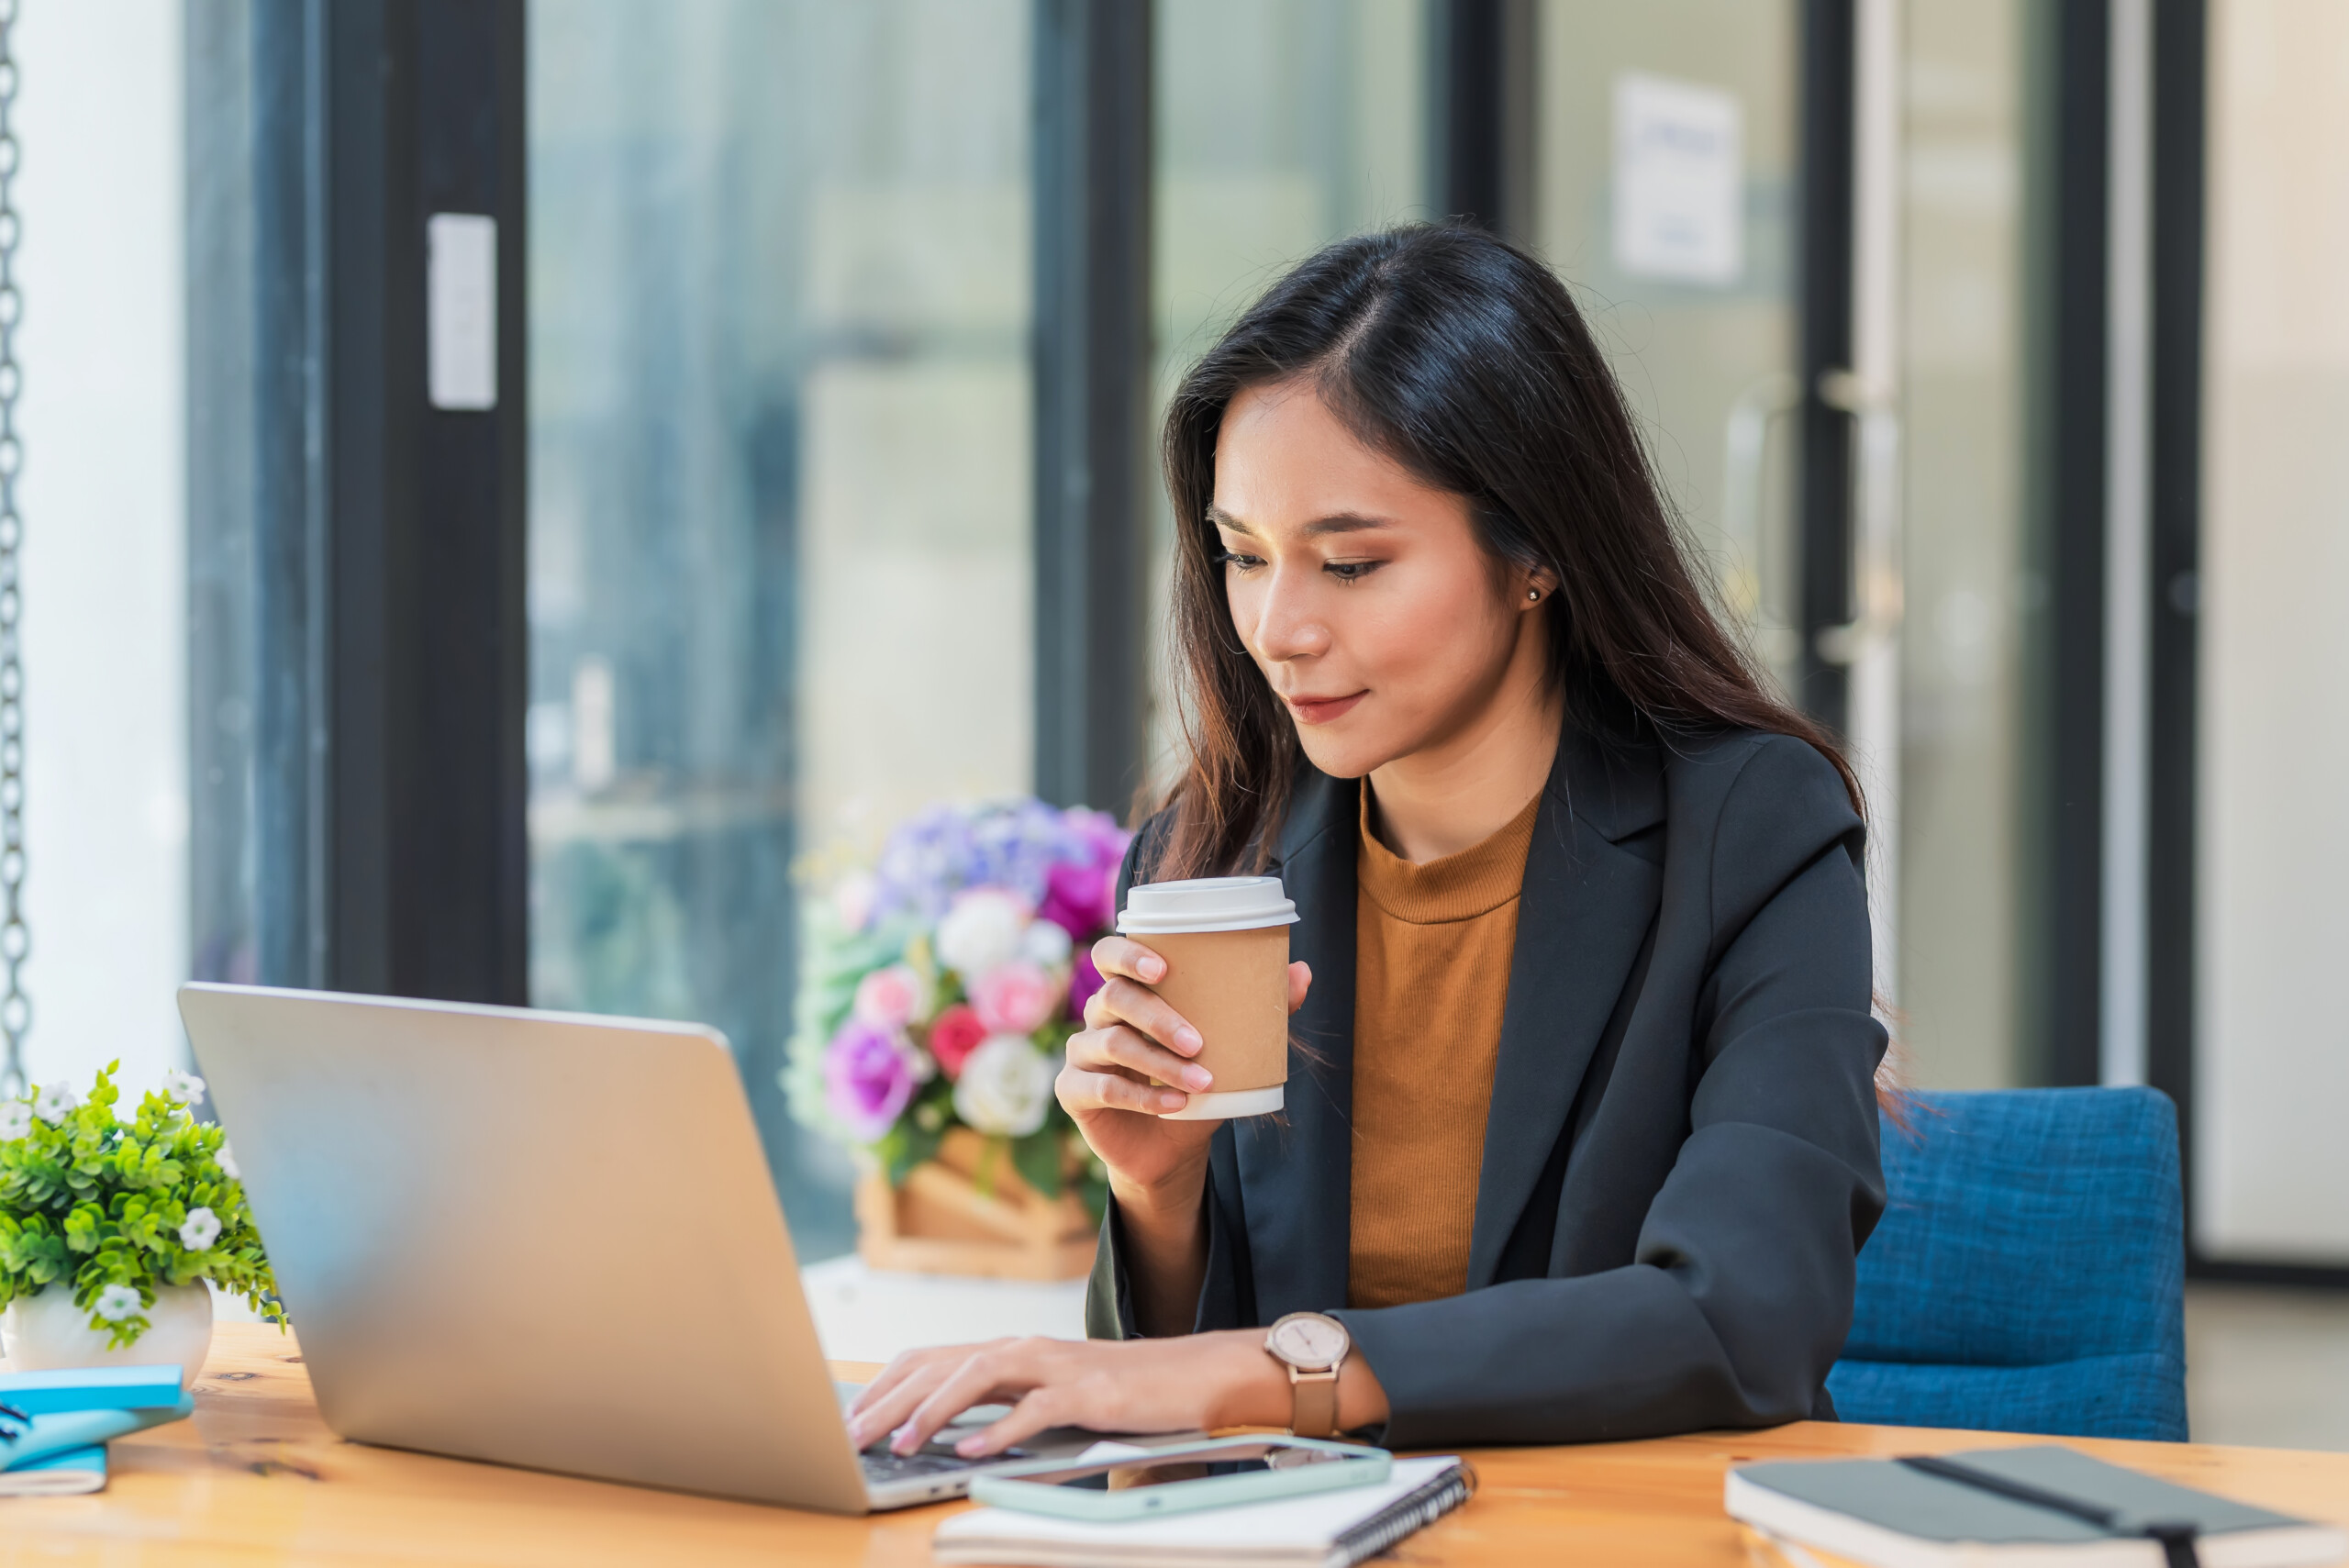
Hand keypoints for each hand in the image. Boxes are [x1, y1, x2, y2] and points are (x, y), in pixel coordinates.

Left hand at [843, 1331, 1286, 1458]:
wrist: (1192, 1376)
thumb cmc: (1120, 1394)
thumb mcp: (1048, 1396)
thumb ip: (1002, 1404)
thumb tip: (947, 1435)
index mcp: (1010, 1351)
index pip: (929, 1358)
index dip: (884, 1386)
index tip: (850, 1417)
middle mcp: (1025, 1350)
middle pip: (941, 1366)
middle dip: (890, 1401)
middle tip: (853, 1436)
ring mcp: (1056, 1367)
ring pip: (980, 1377)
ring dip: (934, 1410)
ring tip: (902, 1442)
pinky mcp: (1089, 1392)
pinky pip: (1037, 1409)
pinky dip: (1002, 1429)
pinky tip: (974, 1450)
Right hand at [1055, 937, 1312, 1202]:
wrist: (1171, 1150)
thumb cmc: (1197, 1085)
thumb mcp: (1231, 1050)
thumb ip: (1261, 1013)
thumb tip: (1303, 972)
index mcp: (1128, 993)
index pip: (1108, 955)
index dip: (1128, 955)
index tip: (1164, 968)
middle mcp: (1098, 1016)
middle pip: (1113, 998)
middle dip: (1157, 1017)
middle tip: (1198, 1041)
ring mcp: (1082, 1053)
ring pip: (1112, 1044)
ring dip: (1160, 1063)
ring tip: (1202, 1080)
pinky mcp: (1073, 1092)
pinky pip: (1104, 1088)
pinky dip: (1144, 1098)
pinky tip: (1176, 1106)